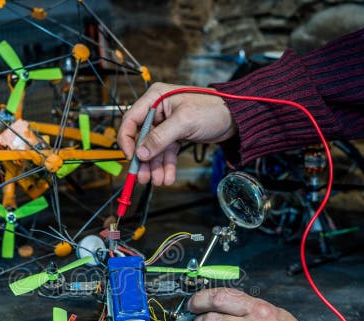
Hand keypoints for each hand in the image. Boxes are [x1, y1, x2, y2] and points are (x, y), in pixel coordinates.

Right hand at [117, 83, 236, 185]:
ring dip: (155, 167)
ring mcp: (166, 123)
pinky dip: (166, 165)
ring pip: (154, 149)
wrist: (235, 117)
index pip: (131, 120)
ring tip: (159, 181)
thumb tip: (141, 153)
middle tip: (143, 177)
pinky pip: (166, 152)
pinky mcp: (176, 134)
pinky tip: (168, 177)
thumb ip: (160, 137)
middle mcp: (158, 110)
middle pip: (142, 138)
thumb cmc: (213, 109)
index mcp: (155, 98)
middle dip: (144, 160)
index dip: (127, 140)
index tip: (132, 158)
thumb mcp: (184, 122)